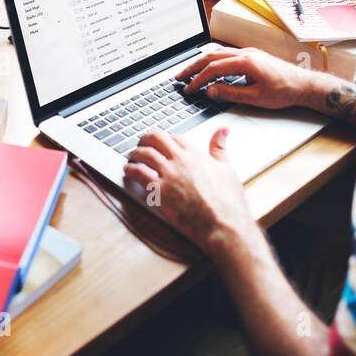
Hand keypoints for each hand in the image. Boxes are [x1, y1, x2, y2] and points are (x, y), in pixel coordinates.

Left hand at [123, 127, 253, 251]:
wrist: (223, 225)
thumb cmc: (228, 201)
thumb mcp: (227, 169)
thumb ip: (220, 148)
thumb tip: (223, 130)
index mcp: (196, 155)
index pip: (175, 138)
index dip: (166, 139)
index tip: (162, 144)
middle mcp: (180, 161)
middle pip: (156, 139)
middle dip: (145, 139)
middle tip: (141, 143)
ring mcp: (169, 175)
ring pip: (145, 154)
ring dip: (135, 153)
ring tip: (131, 157)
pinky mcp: (159, 192)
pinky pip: (139, 174)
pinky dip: (130, 169)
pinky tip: (128, 171)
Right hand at [177, 47, 315, 109]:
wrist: (303, 85)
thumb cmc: (283, 91)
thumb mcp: (255, 98)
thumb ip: (230, 93)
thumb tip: (210, 91)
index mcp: (245, 62)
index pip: (213, 69)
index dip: (198, 79)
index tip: (188, 89)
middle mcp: (245, 53)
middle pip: (211, 56)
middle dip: (193, 67)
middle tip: (179, 77)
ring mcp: (248, 52)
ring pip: (218, 53)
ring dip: (202, 62)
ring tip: (189, 72)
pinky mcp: (251, 56)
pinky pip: (226, 54)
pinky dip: (213, 60)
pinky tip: (209, 67)